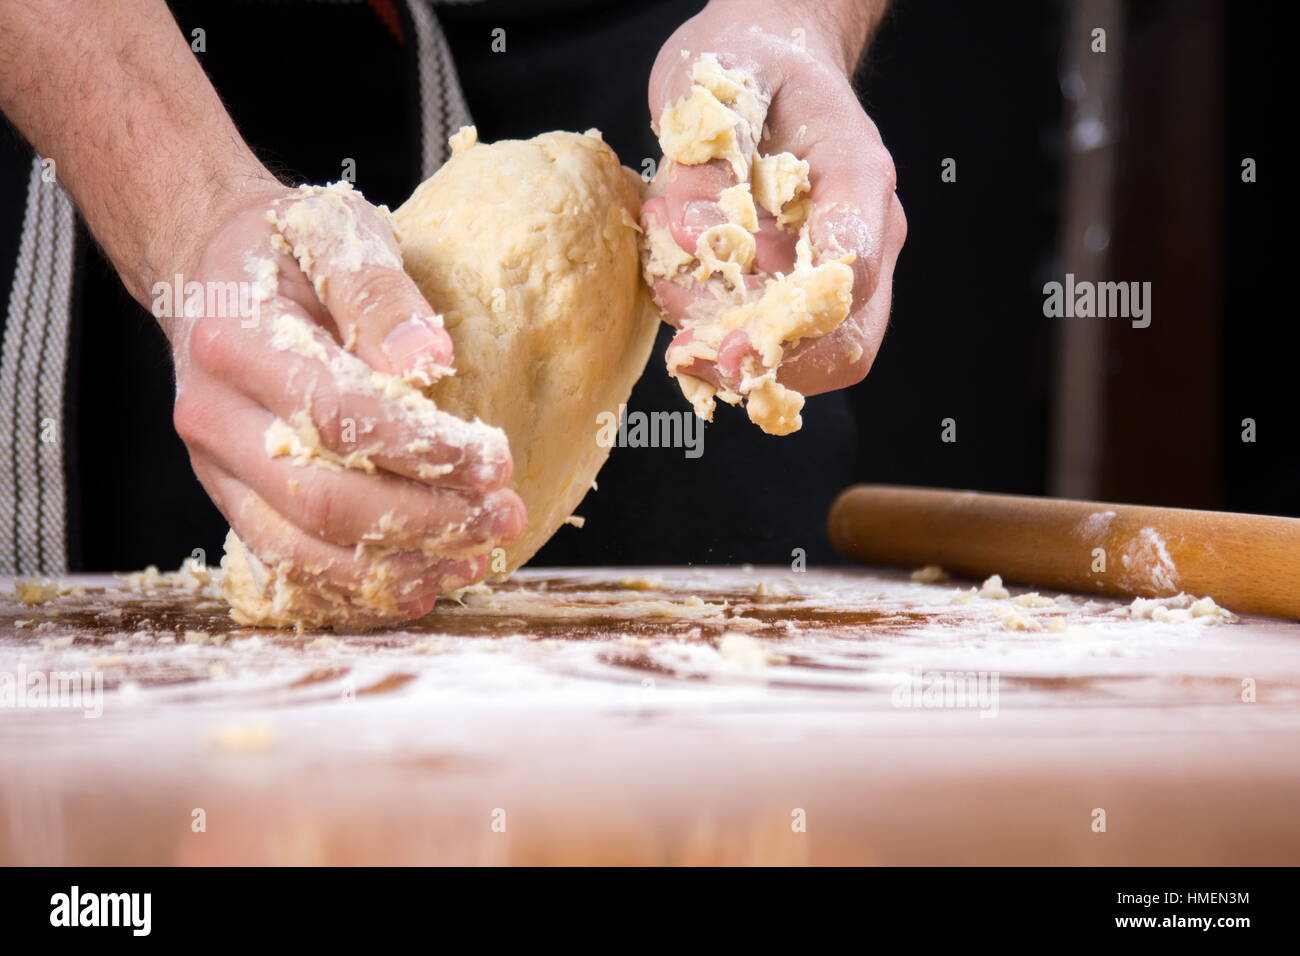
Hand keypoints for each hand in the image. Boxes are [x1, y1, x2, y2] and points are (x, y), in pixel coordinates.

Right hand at [163, 180, 524, 624]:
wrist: (207, 271)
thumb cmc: (283, 249)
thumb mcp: (334, 233)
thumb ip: (379, 294)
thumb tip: (429, 362)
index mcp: (236, 342)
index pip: (337, 415)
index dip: (423, 448)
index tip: (496, 459)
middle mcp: (213, 416)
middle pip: (320, 498)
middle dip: (424, 520)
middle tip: (503, 518)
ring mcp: (217, 468)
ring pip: (301, 548)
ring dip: (396, 568)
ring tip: (476, 559)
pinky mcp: (233, 499)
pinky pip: (289, 565)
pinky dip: (357, 588)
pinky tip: (423, 584)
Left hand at [642, 0, 905, 398]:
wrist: (771, 55)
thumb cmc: (753, 62)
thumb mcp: (715, 88)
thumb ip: (706, 164)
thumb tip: (694, 236)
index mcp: (857, 177)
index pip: (850, 269)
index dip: (795, 320)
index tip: (732, 344)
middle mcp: (865, 231)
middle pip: (847, 338)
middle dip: (767, 360)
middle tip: (689, 351)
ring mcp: (839, 263)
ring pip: (814, 353)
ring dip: (736, 347)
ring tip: (670, 288)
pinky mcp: (803, 283)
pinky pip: (779, 338)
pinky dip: (726, 334)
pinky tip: (680, 288)